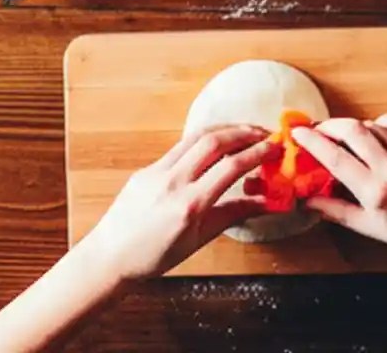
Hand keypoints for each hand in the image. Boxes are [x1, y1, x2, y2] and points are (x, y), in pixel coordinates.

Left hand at [82, 125, 277, 278]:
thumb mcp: (200, 239)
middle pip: (213, 141)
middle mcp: (172, 182)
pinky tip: (215, 144)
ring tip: (245, 131)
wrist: (110, 256)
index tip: (275, 148)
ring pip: (194, 137)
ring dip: (224, 130)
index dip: (257, 153)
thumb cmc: (153, 256)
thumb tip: (266, 202)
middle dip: (244, 132)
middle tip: (265, 133)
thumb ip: (233, 214)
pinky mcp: (146, 169)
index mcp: (189, 204)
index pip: (230, 167)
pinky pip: (179, 147)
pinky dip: (202, 140)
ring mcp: (156, 172)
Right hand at [292, 114, 386, 255]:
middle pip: (352, 131)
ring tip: (348, 136)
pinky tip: (376, 131)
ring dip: (355, 127)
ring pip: (373, 125)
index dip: (312, 141)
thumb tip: (306, 198)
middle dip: (329, 125)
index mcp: (374, 192)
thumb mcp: (366, 226)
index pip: (335, 158)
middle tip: (319, 129)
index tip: (298, 133)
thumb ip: (334, 210)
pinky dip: (381, 122)